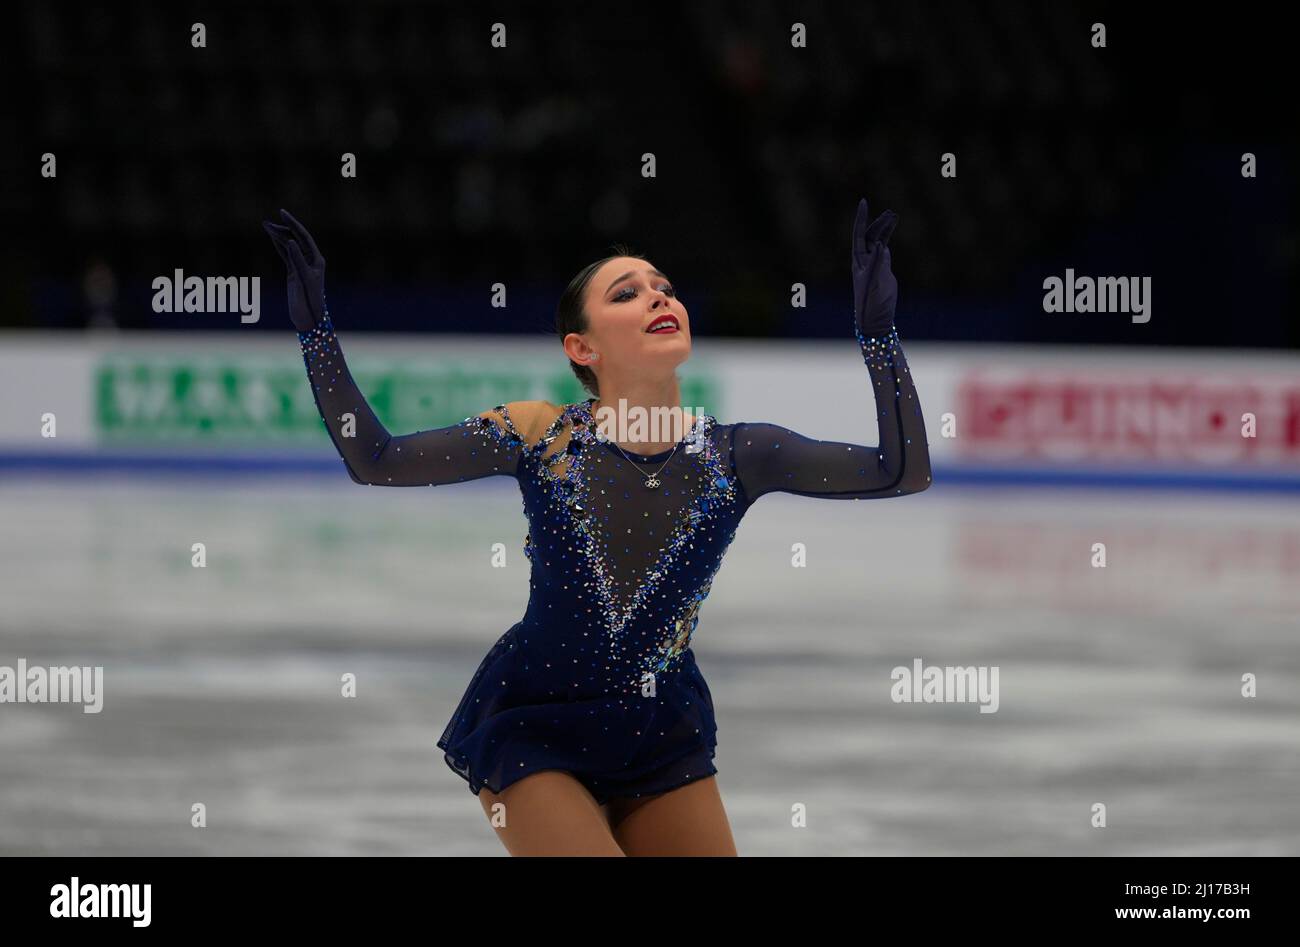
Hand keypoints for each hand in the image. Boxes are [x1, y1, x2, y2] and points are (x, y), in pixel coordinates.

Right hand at [263, 209, 326, 331]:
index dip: (293, 224)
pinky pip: (284, 255)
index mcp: (317, 260)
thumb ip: (297, 259)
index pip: (304, 237)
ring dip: (277, 236)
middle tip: (266, 223)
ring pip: (288, 246)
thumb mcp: (304, 278)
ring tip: (265, 226)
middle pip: (295, 239)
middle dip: (282, 229)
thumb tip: (290, 241)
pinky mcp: (293, 272)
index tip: (282, 213)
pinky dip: (277, 245)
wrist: (308, 317)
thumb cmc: (310, 300)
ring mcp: (301, 266)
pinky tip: (271, 237)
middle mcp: (310, 260)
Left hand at [851, 198, 898, 337]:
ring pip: (878, 239)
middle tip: (891, 213)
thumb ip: (877, 263)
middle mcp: (864, 259)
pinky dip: (888, 236)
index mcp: (858, 261)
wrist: (876, 317)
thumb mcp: (873, 282)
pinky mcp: (884, 267)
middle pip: (870, 235)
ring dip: (885, 227)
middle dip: (879, 222)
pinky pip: (885, 247)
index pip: (859, 234)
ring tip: (894, 215)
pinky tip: (892, 226)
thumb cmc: (871, 303)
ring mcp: (874, 262)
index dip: (861, 218)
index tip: (863, 202)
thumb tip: (881, 244)